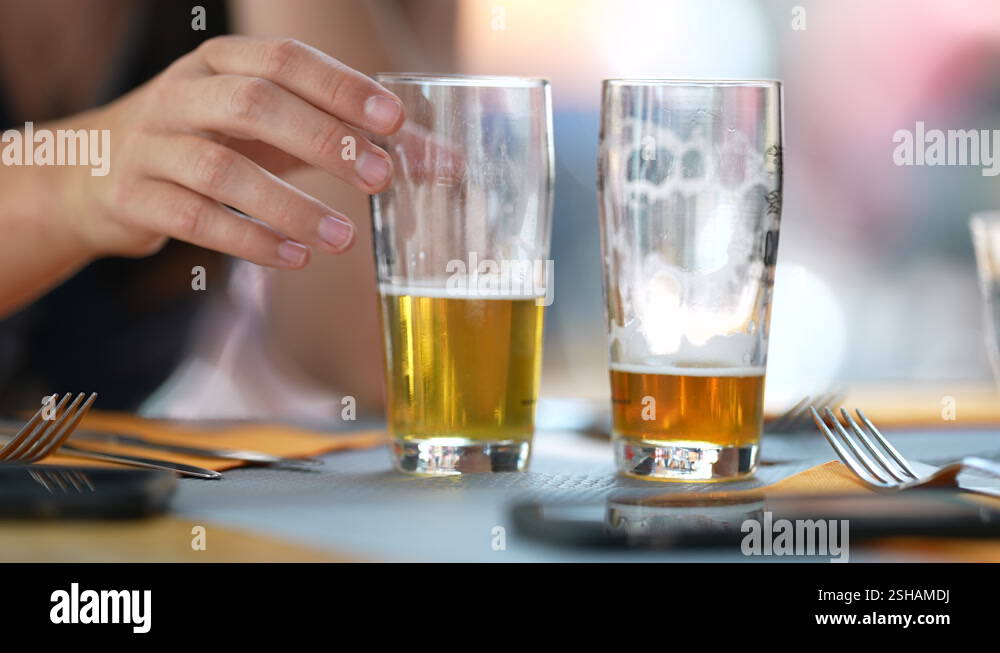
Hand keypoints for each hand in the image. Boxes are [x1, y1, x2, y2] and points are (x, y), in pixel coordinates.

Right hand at [62, 36, 404, 267]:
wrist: (94, 173)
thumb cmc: (210, 143)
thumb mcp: (274, 130)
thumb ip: (352, 140)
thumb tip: (447, 164)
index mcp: (219, 63)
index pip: (285, 60)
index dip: (340, 87)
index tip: (394, 122)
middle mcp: (182, 94)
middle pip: (254, 103)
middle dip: (325, 140)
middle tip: (381, 180)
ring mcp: (152, 145)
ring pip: (221, 169)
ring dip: (290, 206)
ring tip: (343, 239)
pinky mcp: (133, 199)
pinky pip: (194, 220)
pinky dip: (249, 240)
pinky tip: (295, 257)